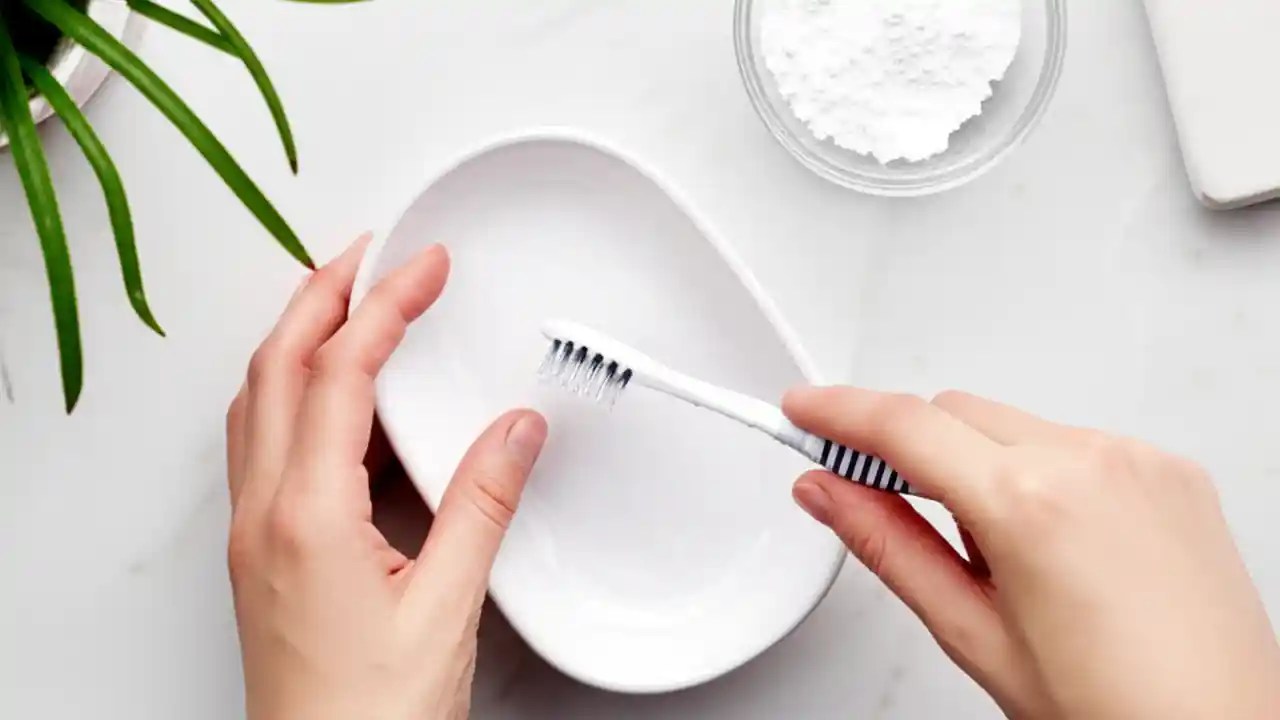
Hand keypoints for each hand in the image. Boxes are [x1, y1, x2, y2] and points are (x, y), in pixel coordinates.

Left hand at [225, 235, 546, 719]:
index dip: (384, 306)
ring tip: (350, 303)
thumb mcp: (447, 606)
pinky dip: (297, 392)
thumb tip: (514, 428)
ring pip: (259, 400)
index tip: (423, 267)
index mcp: (305, 516)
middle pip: (275, 366)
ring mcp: (253, 531)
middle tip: (372, 254)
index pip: (338, 373)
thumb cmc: (370, 716)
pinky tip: (340, 400)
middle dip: (321, 294)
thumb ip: (482, 503)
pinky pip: (265, 441)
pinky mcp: (262, 551)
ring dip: (300, 338)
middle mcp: (263, 513)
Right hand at [784, 387, 1279, 718]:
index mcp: (1030, 504)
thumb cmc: (1117, 712)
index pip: (904, 426)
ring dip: (977, 462)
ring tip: (993, 555)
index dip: (838, 411)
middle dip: (906, 445)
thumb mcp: (973, 634)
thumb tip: (828, 493)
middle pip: (954, 410)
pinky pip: (1075, 442)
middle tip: (875, 497)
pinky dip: (1040, 472)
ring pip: (1014, 423)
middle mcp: (1090, 462)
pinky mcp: (1171, 470)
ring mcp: (1138, 460)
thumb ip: (888, 546)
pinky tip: (1048, 543)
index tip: (802, 408)